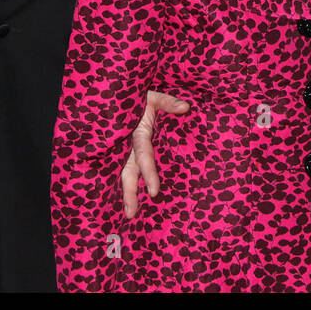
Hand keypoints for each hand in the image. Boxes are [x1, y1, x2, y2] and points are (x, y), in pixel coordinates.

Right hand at [121, 91, 189, 218]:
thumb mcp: (153, 96)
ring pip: (125, 173)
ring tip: (129, 214)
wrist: (125, 95)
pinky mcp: (128, 151)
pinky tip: (130, 201)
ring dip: (127, 193)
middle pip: (128, 171)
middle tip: (131, 214)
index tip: (154, 192)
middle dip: (129, 192)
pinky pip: (127, 169)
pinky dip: (128, 185)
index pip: (143, 156)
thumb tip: (185, 107)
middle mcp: (128, 145)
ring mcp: (126, 149)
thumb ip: (167, 102)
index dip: (148, 173)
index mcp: (136, 133)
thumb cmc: (141, 96)